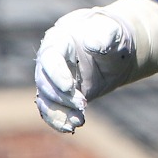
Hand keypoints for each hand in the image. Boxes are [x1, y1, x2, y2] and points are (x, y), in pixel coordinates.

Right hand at [33, 0, 157, 132]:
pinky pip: (53, 111)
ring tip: (78, 120)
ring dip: (59, 112)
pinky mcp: (62, 96)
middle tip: (83, 103)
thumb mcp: (112, 31)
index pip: (50, 58)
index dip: (56, 74)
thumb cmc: (111, 35)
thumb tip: (92, 45)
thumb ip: (105, 35)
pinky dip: (60, 120)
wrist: (113, 49)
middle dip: (62, 96)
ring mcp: (54, 80)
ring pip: (46, 100)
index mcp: (59, 41)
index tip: (69, 87)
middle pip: (45, 82)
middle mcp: (50, 62)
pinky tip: (72, 126)